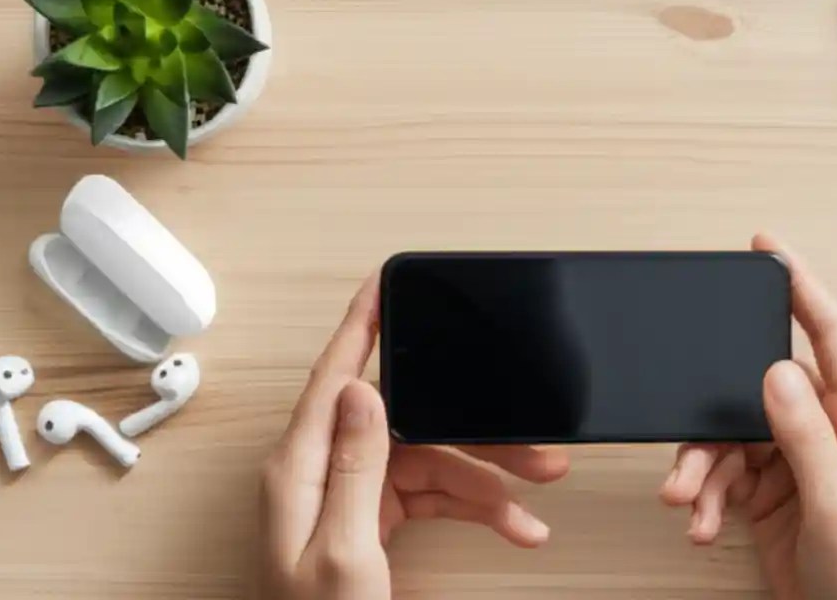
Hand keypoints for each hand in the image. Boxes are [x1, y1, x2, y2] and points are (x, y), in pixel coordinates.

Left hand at [259, 274, 569, 598]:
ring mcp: (348, 497)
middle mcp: (322, 473)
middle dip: (473, 432)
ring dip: (487, 480)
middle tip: (529, 437)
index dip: (362, 326)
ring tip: (536, 497)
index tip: (385, 283)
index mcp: (300, 469)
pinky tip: (515, 524)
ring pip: (430, 462)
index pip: (334, 378)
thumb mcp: (346, 552)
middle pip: (405, 424)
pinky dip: (475, 510)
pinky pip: (431, 497)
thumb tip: (361, 390)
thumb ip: (354, 468)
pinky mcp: (371, 521)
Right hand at [660, 234, 836, 599]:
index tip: (767, 248)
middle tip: (685, 445)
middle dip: (713, 419)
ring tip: (685, 501)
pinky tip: (699, 524)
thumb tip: (776, 369)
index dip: (801, 286)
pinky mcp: (773, 495)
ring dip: (702, 469)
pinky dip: (706, 497)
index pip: (832, 335)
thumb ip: (805, 436)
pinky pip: (726, 475)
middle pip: (758, 392)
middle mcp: (832, 433)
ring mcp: (800, 464)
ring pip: (732, 436)